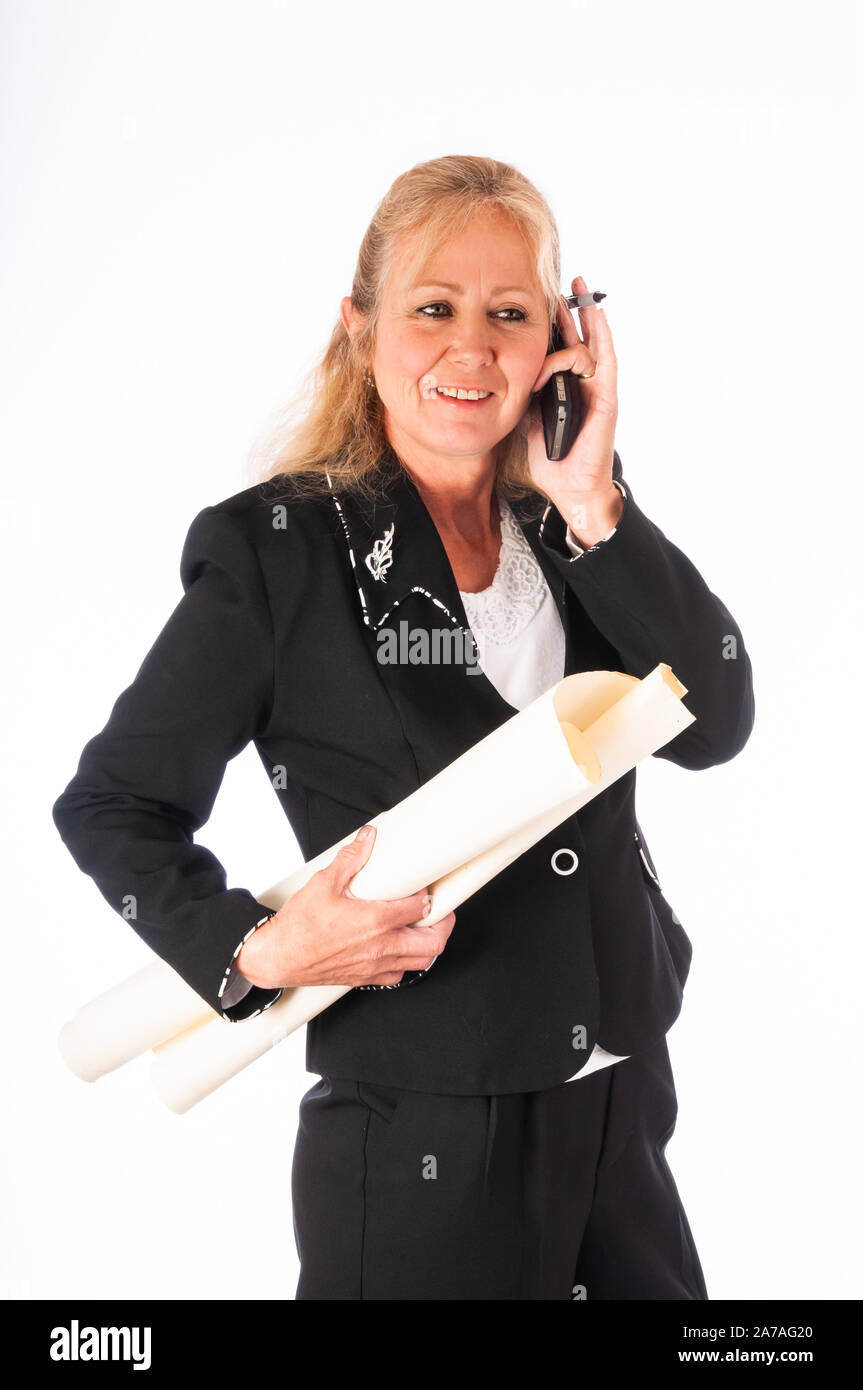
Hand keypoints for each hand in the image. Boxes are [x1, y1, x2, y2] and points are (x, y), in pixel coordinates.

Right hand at [236, 824, 455, 988]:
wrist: (277, 958)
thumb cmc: (298, 926)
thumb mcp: (324, 882)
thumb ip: (351, 858)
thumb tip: (367, 838)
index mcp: (376, 921)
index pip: (420, 908)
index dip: (428, 895)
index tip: (426, 887)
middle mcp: (381, 947)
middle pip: (433, 943)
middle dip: (444, 926)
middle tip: (441, 912)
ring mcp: (375, 966)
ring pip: (421, 963)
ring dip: (429, 946)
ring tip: (426, 930)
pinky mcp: (365, 978)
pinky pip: (399, 976)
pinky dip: (407, 963)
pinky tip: (400, 949)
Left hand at [525, 275, 621, 544]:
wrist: (570, 486)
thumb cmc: (551, 457)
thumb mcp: (527, 419)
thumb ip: (522, 394)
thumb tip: (501, 373)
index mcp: (561, 387)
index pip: (555, 348)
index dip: (548, 326)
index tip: (533, 304)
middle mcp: (580, 383)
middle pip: (575, 338)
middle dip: (567, 309)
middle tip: (557, 282)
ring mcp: (595, 388)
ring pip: (589, 343)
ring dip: (583, 315)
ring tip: (575, 289)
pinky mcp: (606, 398)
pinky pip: (607, 360)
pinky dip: (603, 337)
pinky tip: (596, 316)